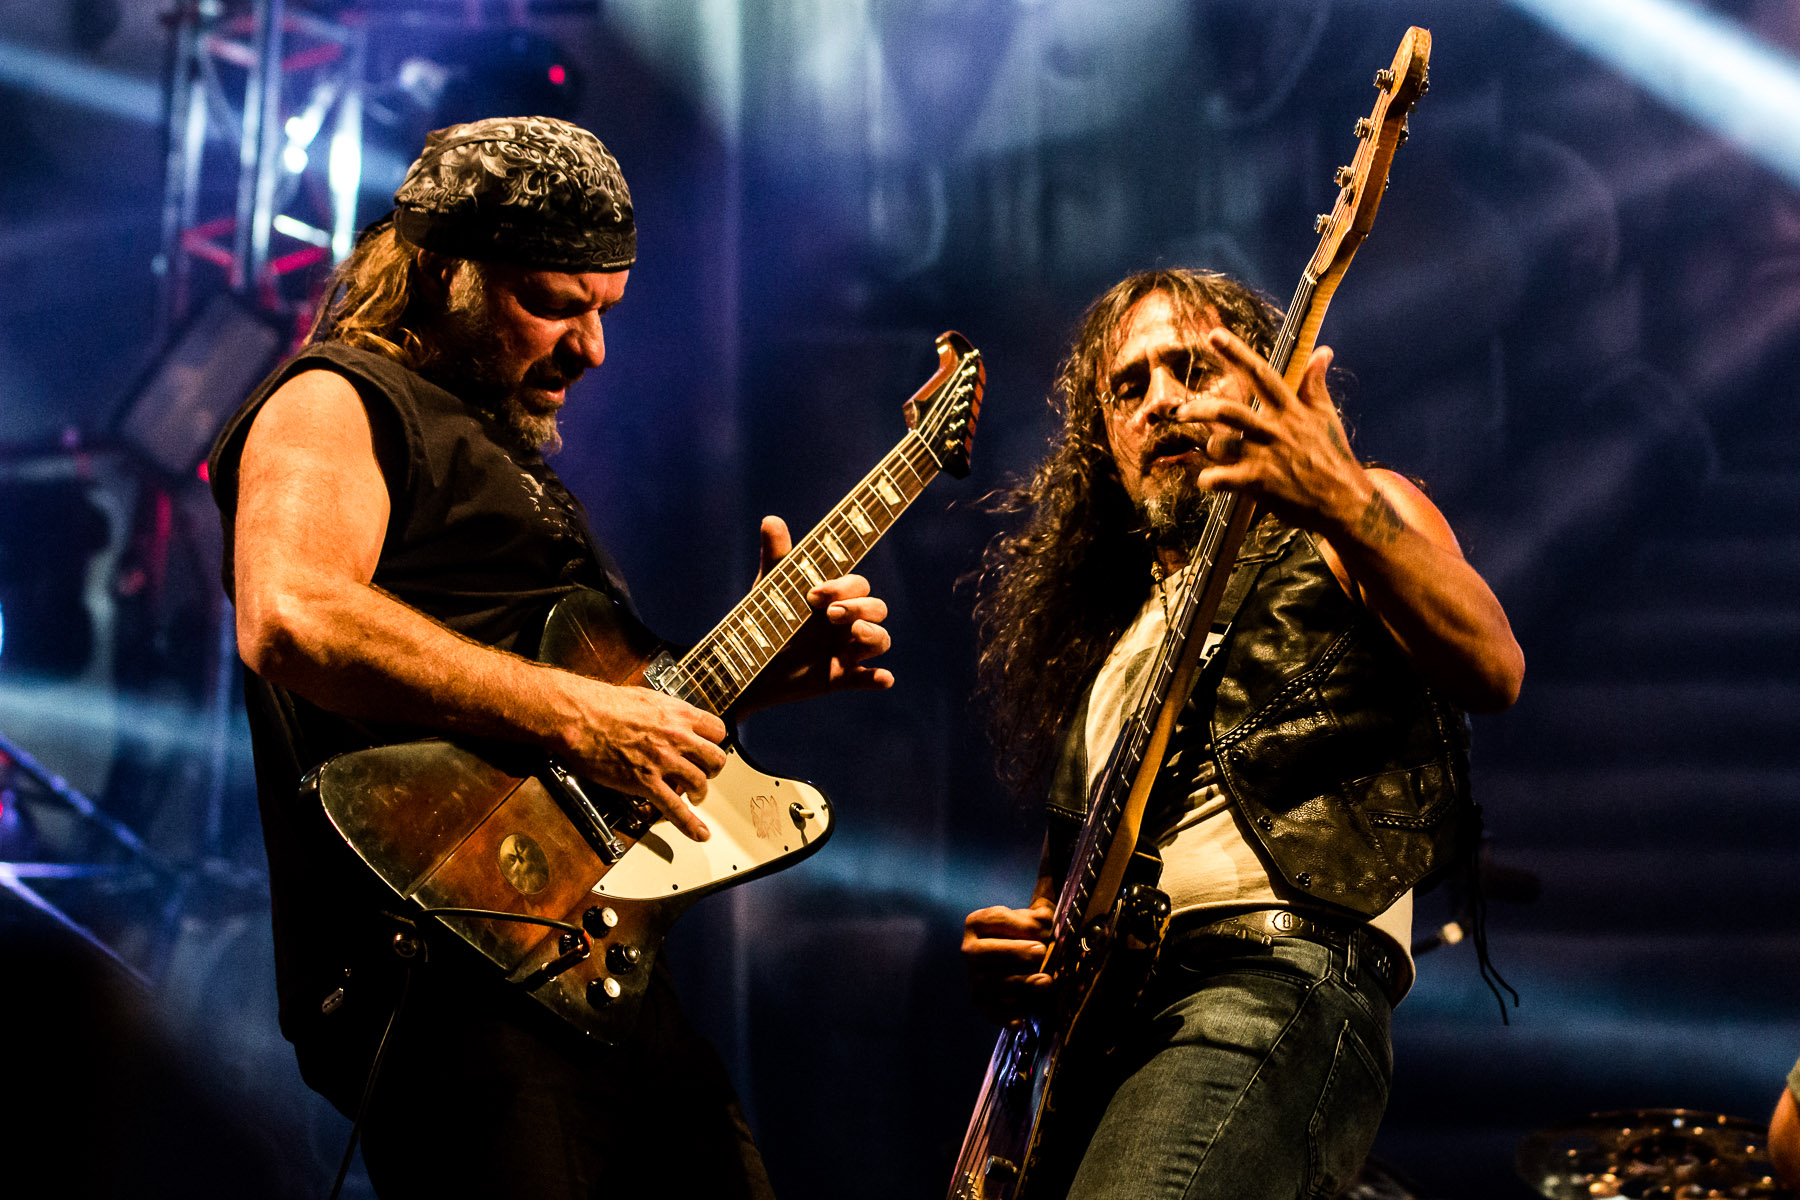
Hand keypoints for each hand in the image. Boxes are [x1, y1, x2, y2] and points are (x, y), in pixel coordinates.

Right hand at [557, 677, 727, 841]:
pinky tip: (699, 833)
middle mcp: (677, 737)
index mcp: (678, 714)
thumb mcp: (645, 698)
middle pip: (715, 759)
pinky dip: (690, 824)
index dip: (714, 743)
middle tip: (703, 773)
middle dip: (711, 769)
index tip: (708, 749)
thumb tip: (669, 718)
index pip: (717, 730)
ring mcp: (663, 761)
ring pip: (700, 783)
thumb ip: (665, 712)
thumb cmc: (603, 704)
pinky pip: (675, 808)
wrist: (579, 716)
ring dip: (700, 792)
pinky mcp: (646, 782)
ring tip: (694, 796)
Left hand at [737, 515, 894, 714]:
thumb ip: (776, 556)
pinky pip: (867, 678)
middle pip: (877, 608)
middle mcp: (846, 622)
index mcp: (834, 597)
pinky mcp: (839, 677)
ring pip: (881, 639)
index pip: (857, 584)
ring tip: (854, 634)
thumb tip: (771, 520)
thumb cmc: (765, 619)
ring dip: (874, 635)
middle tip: (831, 614)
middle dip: (860, 607)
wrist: (744, 662)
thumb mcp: (770, 588)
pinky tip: (883, 678)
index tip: (814, 593)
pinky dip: (878, 678)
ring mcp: (845, 650)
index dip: (844, 586)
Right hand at [962, 897, 1055, 1026]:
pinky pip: (990, 1012)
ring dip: (1019, 984)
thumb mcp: (1036, 916)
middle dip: (1013, 952)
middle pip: (984, 953)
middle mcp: (969, 949)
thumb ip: (1042, 914)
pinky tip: (1023, 1020)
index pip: (994, 920)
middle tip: (1041, 952)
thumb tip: (1047, 921)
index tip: (1045, 928)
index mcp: (978, 922)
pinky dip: (1006, 1017)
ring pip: (989, 984)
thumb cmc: (1031, 933)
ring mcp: (973, 977)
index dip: (1020, 924)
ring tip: (1046, 981)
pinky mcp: (981, 1002)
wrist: (1024, 958)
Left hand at [1181, 328, 1375, 537]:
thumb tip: (1324, 351)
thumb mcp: (1326, 416)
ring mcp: (1266, 457)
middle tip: (1180, 411)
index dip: (1236, 352)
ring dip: (1211, 448)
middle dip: (1198, 408)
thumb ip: (1316, 384)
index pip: (1261, 374)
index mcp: (1291, 410)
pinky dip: (1207, 480)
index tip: (1212, 335)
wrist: (1345, 502)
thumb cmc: (1334, 458)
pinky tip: (1207, 481)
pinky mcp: (1259, 484)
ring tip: (1214, 451)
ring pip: (1219, 445)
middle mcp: (1275, 430)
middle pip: (1228, 411)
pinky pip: (1220, 478)